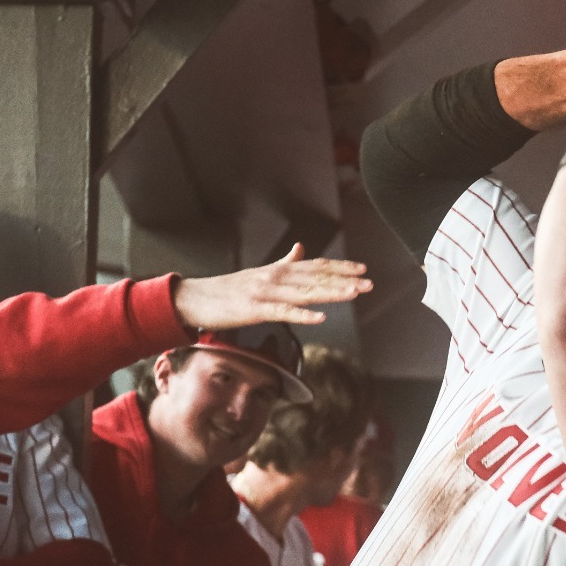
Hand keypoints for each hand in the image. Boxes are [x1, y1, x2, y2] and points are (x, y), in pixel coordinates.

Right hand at [172, 244, 372, 329]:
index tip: (362, 269)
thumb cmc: (228, 290)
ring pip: (304, 292)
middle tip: (369, 283)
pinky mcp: (255, 310)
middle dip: (344, 280)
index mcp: (279, 270)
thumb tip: (300, 248)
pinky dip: (302, 314)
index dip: (340, 267)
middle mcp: (276, 277)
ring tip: (353, 294)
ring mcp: (266, 293)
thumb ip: (284, 262)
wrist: (196, 298)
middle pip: (316, 277)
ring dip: (330, 292)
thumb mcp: (260, 273)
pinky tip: (320, 317)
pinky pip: (283, 312)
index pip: (316, 266)